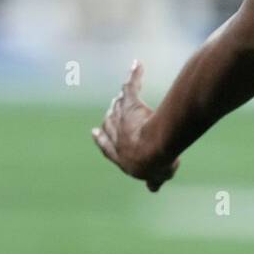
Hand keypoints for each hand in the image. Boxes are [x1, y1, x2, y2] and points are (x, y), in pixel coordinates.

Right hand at [91, 60, 180, 191]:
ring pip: (119, 106)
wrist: (153, 148)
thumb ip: (155, 180)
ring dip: (122, 99)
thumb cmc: (155, 163)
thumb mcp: (158, 175)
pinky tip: (137, 65)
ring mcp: (122, 119)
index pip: (107, 147)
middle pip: (109, 123)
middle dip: (110, 116)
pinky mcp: (131, 106)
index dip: (102, 140)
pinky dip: (134, 75)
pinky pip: (131, 88)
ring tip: (124, 93)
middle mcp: (117, 136)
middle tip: (110, 108)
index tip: (95, 132)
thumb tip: (153, 188)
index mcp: (120, 155)